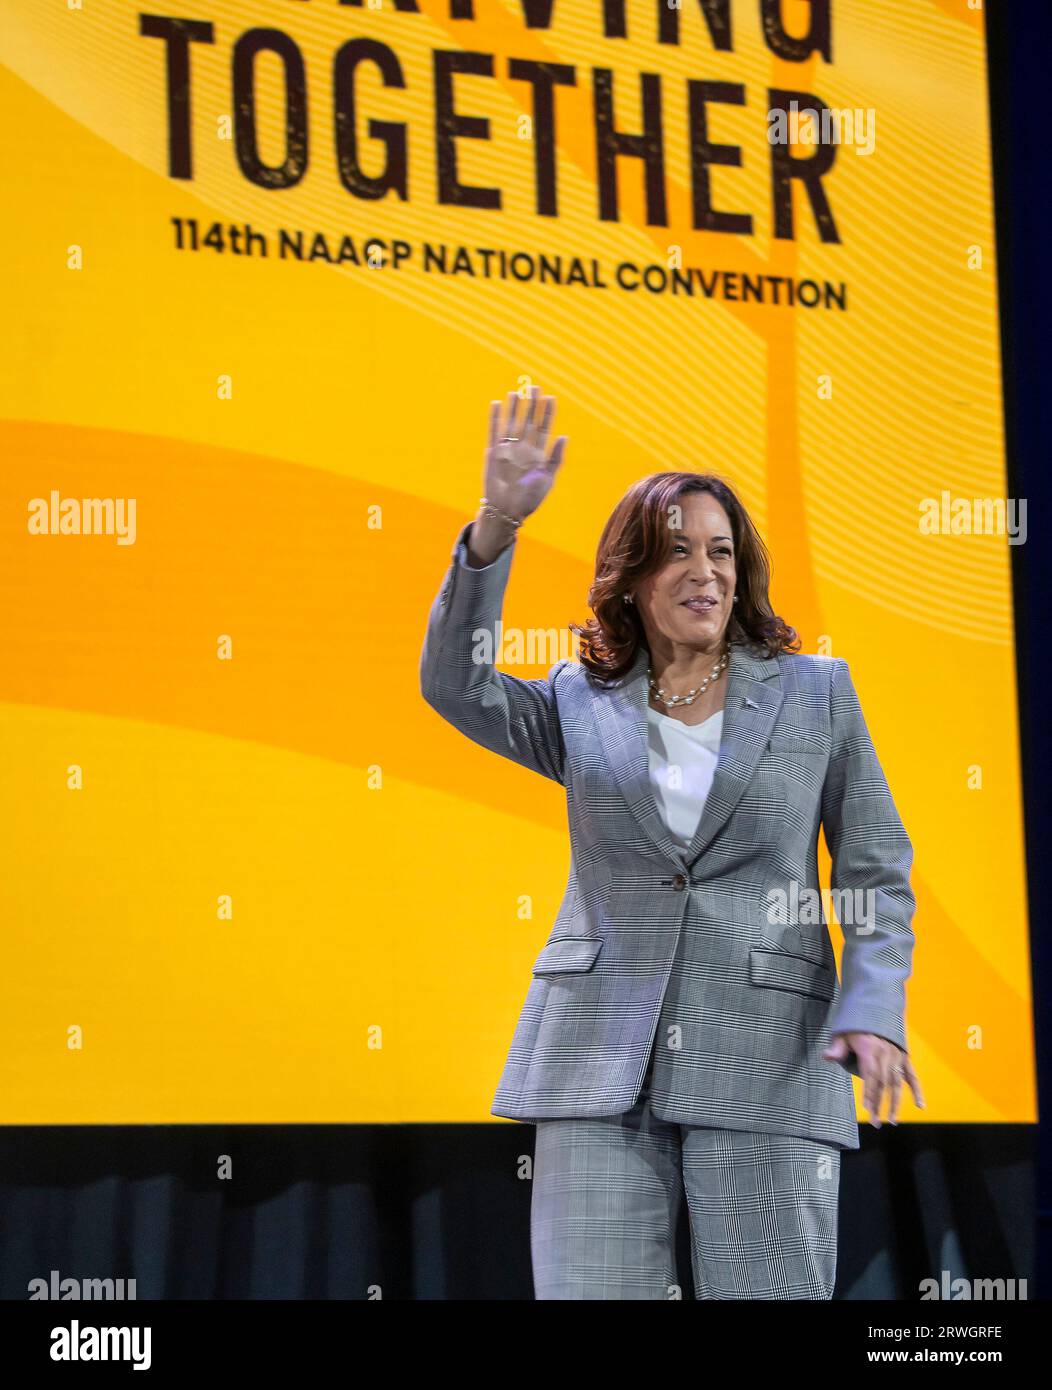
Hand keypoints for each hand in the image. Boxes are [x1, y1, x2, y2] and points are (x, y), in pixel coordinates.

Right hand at [483, 385, 566, 523]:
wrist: (507, 510)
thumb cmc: (529, 498)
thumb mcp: (547, 479)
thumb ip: (555, 458)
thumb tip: (563, 436)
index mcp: (537, 455)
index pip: (543, 428)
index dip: (547, 413)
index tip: (551, 398)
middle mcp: (523, 449)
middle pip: (528, 421)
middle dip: (532, 405)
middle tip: (535, 387)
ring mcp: (508, 450)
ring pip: (511, 423)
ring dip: (514, 408)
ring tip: (518, 392)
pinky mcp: (493, 453)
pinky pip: (494, 431)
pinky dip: (495, 418)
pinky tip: (497, 404)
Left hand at [823, 1032, 924, 1126]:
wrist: (876, 1006)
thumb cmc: (856, 1023)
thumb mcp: (843, 1032)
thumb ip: (838, 1047)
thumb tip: (827, 1057)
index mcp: (871, 1048)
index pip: (871, 1075)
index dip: (870, 1092)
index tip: (868, 1109)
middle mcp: (887, 1053)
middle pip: (884, 1083)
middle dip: (880, 1103)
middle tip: (876, 1122)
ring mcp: (898, 1055)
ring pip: (898, 1082)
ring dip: (896, 1102)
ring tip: (892, 1120)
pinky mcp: (905, 1056)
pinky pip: (912, 1075)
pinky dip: (917, 1090)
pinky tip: (921, 1105)